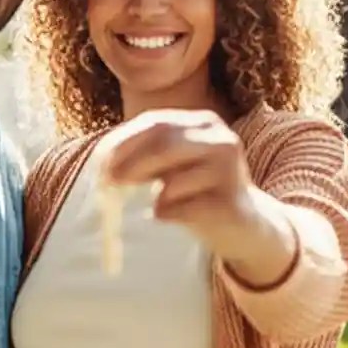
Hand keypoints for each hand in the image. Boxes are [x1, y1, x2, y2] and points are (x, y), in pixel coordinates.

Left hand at [101, 109, 293, 274]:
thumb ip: (148, 155)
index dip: (124, 141)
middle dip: (130, 166)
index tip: (100, 162)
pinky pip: (183, 210)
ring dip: (153, 196)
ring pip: (173, 182)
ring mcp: (231, 172)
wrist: (246, 224)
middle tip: (108, 184)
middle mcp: (222, 141)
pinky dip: (166, 214)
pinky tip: (167, 215)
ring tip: (155, 203)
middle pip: (164, 145)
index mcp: (206, 123)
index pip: (157, 123)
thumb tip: (104, 163)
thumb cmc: (200, 190)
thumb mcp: (176, 164)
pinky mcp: (230, 204)